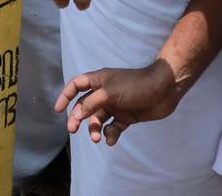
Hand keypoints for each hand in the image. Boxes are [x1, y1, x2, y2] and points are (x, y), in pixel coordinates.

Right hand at [53, 62, 184, 145]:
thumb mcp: (110, 93)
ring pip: (98, 119)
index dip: (65, 95)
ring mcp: (116, 105)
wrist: (164, 90)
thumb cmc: (136, 85)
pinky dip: (110, 134)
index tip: (57, 109)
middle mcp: (105, 92)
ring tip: (97, 138)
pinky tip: (110, 140)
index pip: (76, 85)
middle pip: (84, 106)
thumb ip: (91, 104)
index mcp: (99, 80)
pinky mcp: (127, 116)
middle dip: (77, 118)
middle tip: (72, 130)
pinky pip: (113, 127)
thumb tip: (76, 115)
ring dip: (95, 129)